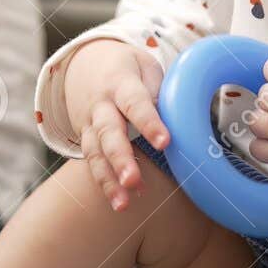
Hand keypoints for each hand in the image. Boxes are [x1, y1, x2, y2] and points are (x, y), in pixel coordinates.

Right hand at [63, 39, 170, 211]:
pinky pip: (92, 162)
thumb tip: (183, 120)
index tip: (165, 142)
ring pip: (96, 152)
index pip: (135, 103)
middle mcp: (101, 104)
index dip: (149, 123)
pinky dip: (105, 183)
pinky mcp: (85, 138)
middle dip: (121, 158)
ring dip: (109, 179)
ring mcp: (90, 122)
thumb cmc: (128, 69)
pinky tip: (119, 202)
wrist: (85, 64)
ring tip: (123, 203)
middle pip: (109, 132)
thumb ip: (160, 92)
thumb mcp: (146, 68)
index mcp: (120, 82)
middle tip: (133, 180)